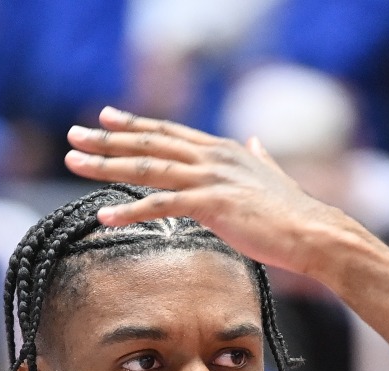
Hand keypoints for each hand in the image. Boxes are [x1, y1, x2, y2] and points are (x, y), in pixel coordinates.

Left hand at [62, 106, 359, 277]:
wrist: (315, 234)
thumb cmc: (294, 216)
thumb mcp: (274, 176)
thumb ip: (262, 157)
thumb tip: (257, 140)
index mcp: (224, 150)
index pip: (169, 132)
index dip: (135, 124)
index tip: (105, 118)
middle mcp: (214, 156)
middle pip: (151, 143)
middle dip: (108, 138)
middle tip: (73, 135)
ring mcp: (212, 178)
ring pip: (149, 167)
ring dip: (107, 165)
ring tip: (74, 163)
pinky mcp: (213, 204)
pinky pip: (162, 205)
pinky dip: (131, 210)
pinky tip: (104, 216)